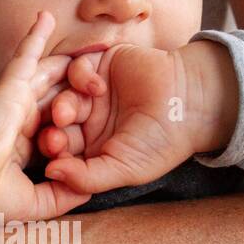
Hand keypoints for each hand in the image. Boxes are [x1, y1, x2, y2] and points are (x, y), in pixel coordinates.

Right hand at [0, 11, 91, 224]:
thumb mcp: (35, 203)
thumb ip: (63, 194)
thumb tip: (90, 188)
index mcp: (25, 147)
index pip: (58, 129)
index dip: (79, 122)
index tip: (106, 117)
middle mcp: (20, 122)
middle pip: (57, 97)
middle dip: (80, 86)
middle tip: (106, 76)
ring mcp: (13, 103)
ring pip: (45, 74)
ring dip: (68, 60)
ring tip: (94, 43)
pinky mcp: (6, 91)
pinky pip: (24, 58)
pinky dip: (34, 38)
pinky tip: (46, 17)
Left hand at [37, 39, 238, 195]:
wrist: (192, 102)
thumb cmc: (162, 143)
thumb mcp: (125, 169)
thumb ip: (87, 177)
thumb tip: (51, 175)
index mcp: (93, 149)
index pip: (63, 154)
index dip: (55, 157)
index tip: (53, 161)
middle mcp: (89, 121)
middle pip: (58, 126)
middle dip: (52, 132)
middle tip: (53, 136)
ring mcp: (92, 94)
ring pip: (62, 98)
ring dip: (62, 105)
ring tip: (67, 112)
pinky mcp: (99, 65)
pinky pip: (76, 69)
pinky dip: (79, 77)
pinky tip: (97, 86)